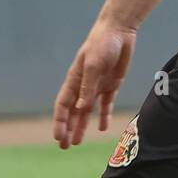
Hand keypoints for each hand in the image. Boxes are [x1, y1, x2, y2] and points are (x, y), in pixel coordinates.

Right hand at [53, 20, 136, 148]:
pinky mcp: (111, 84)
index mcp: (74, 79)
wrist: (119, 31)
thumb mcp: (94, 65)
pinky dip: (103, 116)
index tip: (58, 137)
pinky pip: (105, 104)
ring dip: (81, 126)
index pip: (63, 105)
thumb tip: (81, 109)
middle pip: (72, 112)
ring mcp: (97, 86)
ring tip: (77, 142)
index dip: (59, 122)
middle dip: (67, 129)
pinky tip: (102, 128)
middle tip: (64, 146)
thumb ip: (88, 87)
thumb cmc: (102, 44)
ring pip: (86, 111)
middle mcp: (83, 85)